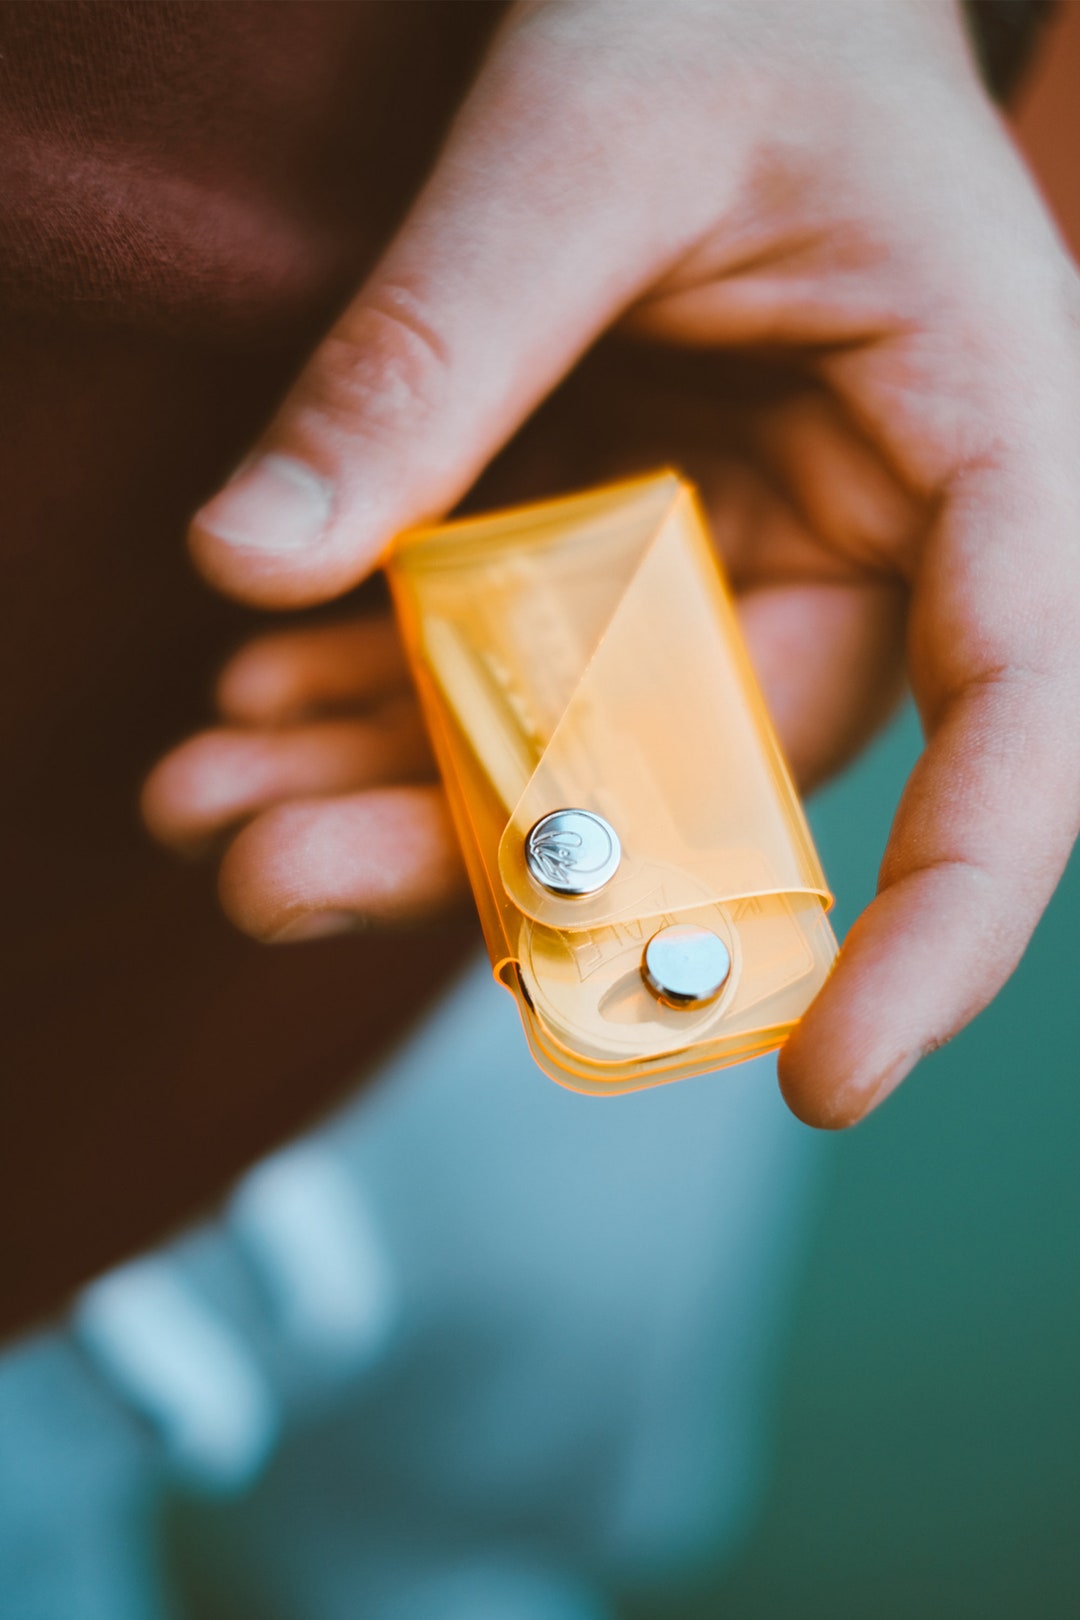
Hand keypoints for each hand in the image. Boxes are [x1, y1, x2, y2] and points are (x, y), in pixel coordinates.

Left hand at [147, 0, 1079, 1126]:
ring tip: (212, 810)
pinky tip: (254, 709)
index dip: (944, 916)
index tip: (834, 1075)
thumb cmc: (731, 5)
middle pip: (723, 772)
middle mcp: (885, 536)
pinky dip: (391, 704)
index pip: (1020, 718)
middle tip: (272, 881)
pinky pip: (529, 670)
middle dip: (500, 858)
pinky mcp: (643, 545)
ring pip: (601, 750)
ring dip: (404, 799)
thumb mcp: (579, 142)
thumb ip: (434, 347)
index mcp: (987, 439)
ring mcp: (755, 552)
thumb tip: (252, 560)